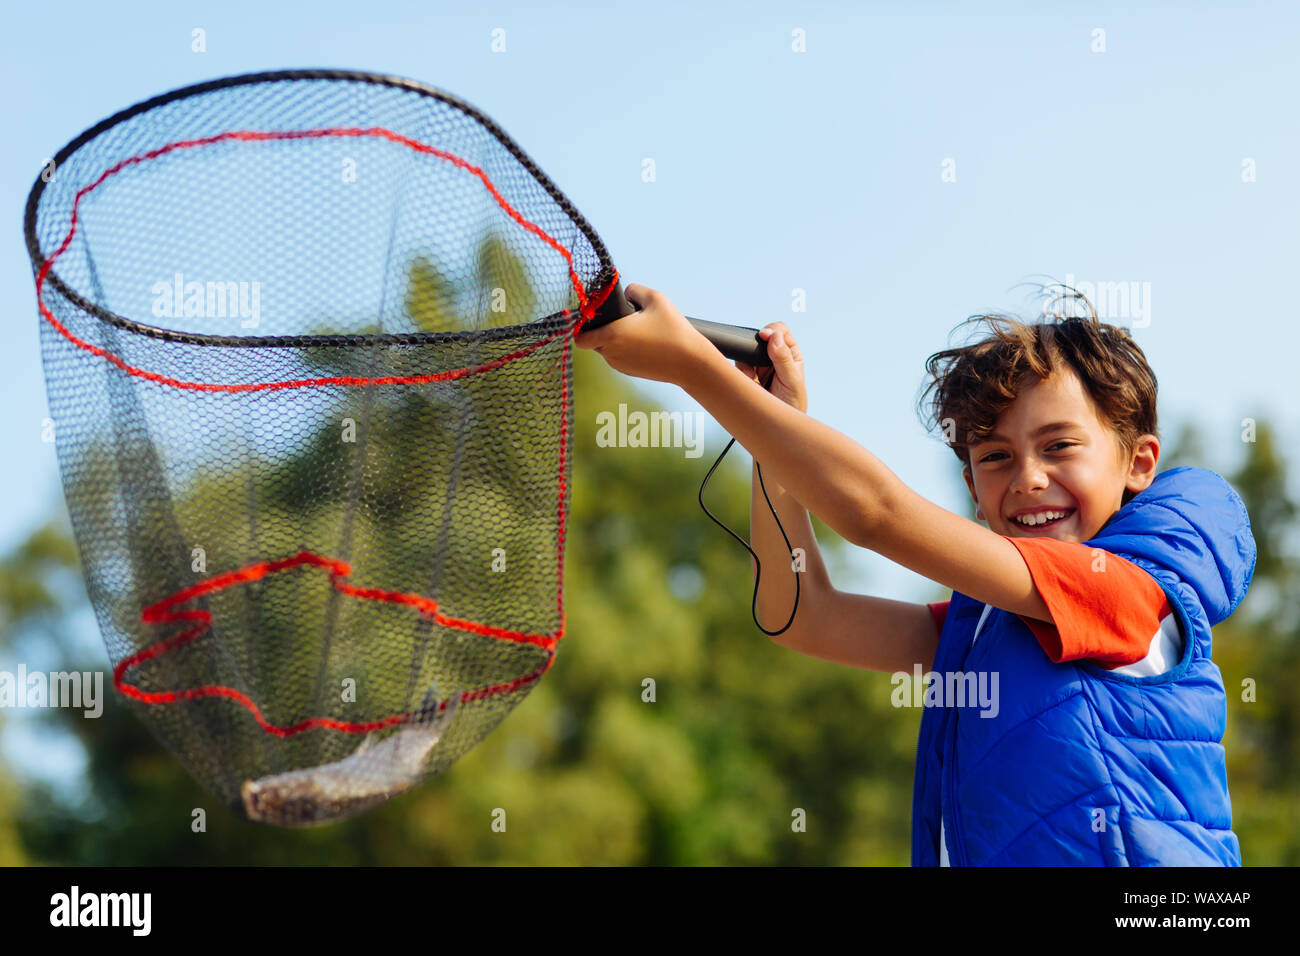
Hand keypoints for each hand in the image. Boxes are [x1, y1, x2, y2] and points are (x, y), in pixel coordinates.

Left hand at [573, 284, 713, 384]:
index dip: (582, 327)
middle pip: (593, 341)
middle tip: (621, 319)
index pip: (579, 338)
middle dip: (601, 329)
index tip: (594, 316)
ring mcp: (620, 365)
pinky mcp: (630, 372)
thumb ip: (634, 290)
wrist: (690, 363)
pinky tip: (644, 342)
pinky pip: (619, 357)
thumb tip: (626, 292)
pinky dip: (625, 349)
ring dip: (614, 339)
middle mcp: (611, 353)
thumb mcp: (655, 298)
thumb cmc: (673, 330)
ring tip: (637, 330)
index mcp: (612, 335)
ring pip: (607, 349)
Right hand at [736, 323, 805, 412]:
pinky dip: (741, 371)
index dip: (772, 331)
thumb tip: (775, 336)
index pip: (780, 331)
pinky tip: (750, 380)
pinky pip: (737, 366)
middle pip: (760, 338)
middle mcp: (773, 357)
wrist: (777, 427)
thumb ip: (783, 358)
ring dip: (748, 361)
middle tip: (758, 358)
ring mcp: (758, 366)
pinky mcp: (745, 375)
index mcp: (790, 353)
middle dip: (756, 346)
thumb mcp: (792, 380)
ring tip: (755, 376)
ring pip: (747, 351)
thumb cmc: (792, 404)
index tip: (765, 336)